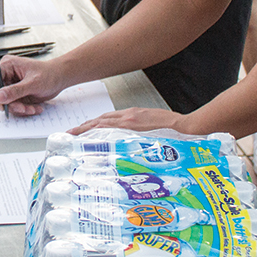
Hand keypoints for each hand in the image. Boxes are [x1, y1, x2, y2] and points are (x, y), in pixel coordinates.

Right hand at [0, 55, 69, 116]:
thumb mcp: (33, 83)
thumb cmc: (49, 74)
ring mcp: (11, 86)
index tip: (2, 105)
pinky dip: (24, 110)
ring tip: (33, 108)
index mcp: (7, 65)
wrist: (60, 79)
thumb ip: (15, 90)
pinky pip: (14, 106)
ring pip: (6, 103)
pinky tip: (35, 107)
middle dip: (12, 104)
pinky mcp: (16, 95)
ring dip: (20, 109)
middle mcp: (7, 75)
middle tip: (24, 108)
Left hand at [69, 106, 188, 135]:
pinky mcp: (134, 128)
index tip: (82, 129)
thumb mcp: (152, 126)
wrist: (185, 127)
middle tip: (70, 133)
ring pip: (102, 124)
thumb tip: (130, 141)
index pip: (107, 119)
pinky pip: (111, 130)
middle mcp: (128, 117)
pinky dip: (99, 132)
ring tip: (74, 135)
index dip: (93, 124)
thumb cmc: (172, 129)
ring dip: (87, 129)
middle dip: (85, 127)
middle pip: (100, 120)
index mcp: (132, 116)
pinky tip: (90, 137)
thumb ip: (138, 131)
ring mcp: (130, 122)